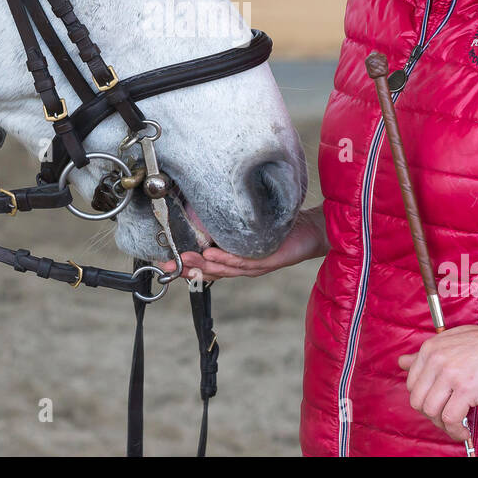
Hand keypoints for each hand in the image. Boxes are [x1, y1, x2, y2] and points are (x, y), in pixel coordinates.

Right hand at [156, 204, 327, 280]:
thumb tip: (204, 207)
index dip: (185, 267)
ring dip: (202, 264)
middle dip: (187, 269)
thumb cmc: (280, 226)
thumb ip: (229, 222)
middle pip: (210, 271)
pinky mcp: (267, 260)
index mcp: (235, 257)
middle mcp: (242, 265)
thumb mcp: (249, 223)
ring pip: (223, 268)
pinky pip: (243, 261)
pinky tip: (211, 253)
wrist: (312, 230)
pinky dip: (225, 258)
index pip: (206, 265)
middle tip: (166, 266)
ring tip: (184, 259)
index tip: (164, 263)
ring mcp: (254, 264)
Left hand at [397, 319, 477, 442]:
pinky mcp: (467, 388)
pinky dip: (456, 430)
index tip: (438, 405)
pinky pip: (451, 419)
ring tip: (457, 426)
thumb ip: (426, 354)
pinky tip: (465, 431)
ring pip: (431, 411)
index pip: (411, 384)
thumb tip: (402, 362)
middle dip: (431, 415)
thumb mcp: (452, 340)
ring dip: (443, 425)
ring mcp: (450, 374)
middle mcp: (436, 360)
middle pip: (417, 400)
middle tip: (447, 418)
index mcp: (430, 348)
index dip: (424, 400)